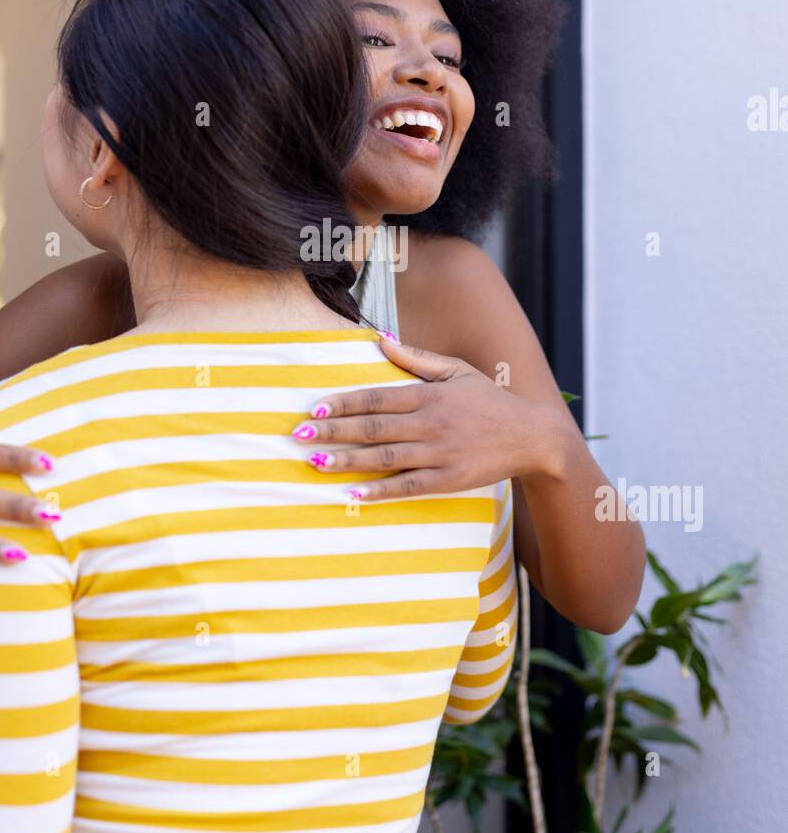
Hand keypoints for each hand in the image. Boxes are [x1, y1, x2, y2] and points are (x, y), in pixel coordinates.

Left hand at [291, 338, 571, 500]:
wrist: (532, 437)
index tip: (314, 408)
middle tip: (299, 434)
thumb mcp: (457, 370)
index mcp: (429, 394)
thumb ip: (417, 358)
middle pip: (373, 427)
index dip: (343, 403)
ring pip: (384, 457)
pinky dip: (380, 490)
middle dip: (334, 430)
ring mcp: (439, 453)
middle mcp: (430, 423)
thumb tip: (381, 339)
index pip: (376, 398)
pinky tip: (354, 493)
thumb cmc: (490, 401)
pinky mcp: (448, 479)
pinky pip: (408, 486)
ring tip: (316, 460)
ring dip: (347, 459)